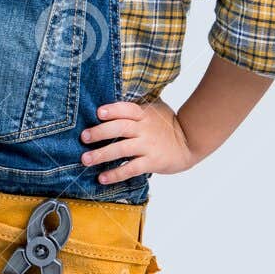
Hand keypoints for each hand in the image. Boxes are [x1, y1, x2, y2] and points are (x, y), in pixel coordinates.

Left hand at [80, 98, 195, 181]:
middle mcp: (145, 129)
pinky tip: (102, 178)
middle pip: (120, 129)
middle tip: (84, 138)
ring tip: (86, 160)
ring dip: (101, 155)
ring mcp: (148, 146)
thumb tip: (116, 95)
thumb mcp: (156, 109)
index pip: (127, 109)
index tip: (98, 113)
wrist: (190, 143)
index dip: (113, 110)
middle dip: (100, 132)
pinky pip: (130, 169)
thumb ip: (138, 105)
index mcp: (145, 114)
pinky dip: (115, 174)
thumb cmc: (168, 125)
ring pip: (121, 149)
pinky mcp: (152, 162)